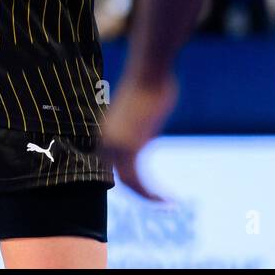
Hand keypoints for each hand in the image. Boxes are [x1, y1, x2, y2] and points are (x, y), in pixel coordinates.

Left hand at [98, 66, 179, 202]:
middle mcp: (105, 141)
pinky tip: (169, 200)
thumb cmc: (150, 82)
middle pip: (119, 178)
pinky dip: (153, 196)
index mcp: (105, 132)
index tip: (149, 191)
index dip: (130, 182)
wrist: (150, 70)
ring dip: (149, 198)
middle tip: (160, 201)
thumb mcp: (141, 110)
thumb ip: (138, 127)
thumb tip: (143, 135)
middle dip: (140, 192)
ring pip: (129, 184)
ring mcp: (115, 146)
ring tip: (167, 204)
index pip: (111, 166)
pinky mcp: (130, 148)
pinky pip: (138, 183)